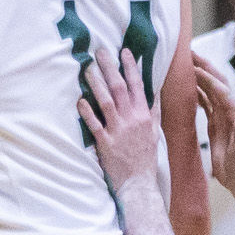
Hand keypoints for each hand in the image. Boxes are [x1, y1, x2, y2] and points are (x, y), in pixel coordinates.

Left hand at [79, 49, 165, 205]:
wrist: (139, 183)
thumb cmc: (145, 158)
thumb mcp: (154, 132)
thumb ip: (153, 112)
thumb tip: (154, 94)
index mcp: (145, 115)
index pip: (138, 85)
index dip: (131, 67)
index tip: (124, 51)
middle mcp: (132, 120)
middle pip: (120, 88)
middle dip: (110, 67)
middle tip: (100, 51)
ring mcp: (119, 131)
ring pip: (106, 101)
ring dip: (96, 83)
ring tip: (87, 68)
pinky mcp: (106, 143)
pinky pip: (95, 124)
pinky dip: (87, 112)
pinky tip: (80, 100)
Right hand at [194, 61, 234, 200]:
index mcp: (234, 114)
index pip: (220, 90)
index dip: (207, 77)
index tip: (192, 66)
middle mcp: (229, 111)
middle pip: (215, 82)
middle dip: (203, 66)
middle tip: (187, 53)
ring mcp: (222, 117)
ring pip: (209, 90)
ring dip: (198, 76)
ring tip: (183, 64)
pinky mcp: (215, 124)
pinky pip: (205, 103)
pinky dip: (196, 92)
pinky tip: (185, 88)